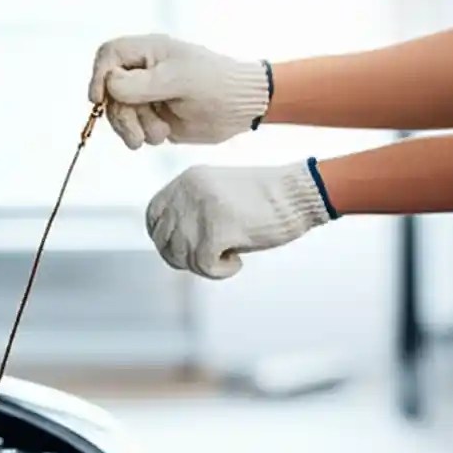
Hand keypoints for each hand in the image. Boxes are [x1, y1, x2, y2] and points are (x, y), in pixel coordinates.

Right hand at [88, 34, 271, 148]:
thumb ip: (142, 83)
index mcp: (149, 52)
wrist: (240, 109)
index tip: (98, 99)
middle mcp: (142, 72)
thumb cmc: (216, 84)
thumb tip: (110, 84)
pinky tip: (163, 134)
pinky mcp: (150, 116)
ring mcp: (145, 95)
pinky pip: (130, 128)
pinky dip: (142, 136)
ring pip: (118, 113)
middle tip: (137, 134)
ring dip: (133, 129)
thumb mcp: (179, 80)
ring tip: (159, 134)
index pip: (109, 56)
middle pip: (108, 91)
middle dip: (121, 115)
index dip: (98, 75)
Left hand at [146, 160, 335, 278]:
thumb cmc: (265, 200)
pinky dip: (219, 272)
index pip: (154, 215)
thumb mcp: (216, 195)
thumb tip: (170, 246)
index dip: (164, 239)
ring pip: (182, 256)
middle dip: (184, 258)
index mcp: (186, 180)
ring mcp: (201, 209)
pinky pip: (203, 266)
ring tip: (228, 257)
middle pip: (165, 241)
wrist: (299, 194)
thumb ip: (190, 212)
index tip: (184, 249)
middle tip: (211, 258)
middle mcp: (188, 192)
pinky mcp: (218, 228)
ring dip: (204, 266)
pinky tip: (237, 262)